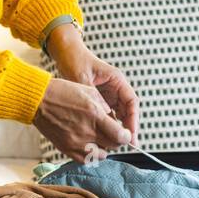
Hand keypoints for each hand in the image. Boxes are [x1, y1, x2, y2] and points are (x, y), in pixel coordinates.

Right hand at [32, 77, 132, 164]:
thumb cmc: (62, 92)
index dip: (126, 136)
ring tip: (98, 138)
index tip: (125, 134)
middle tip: (112, 133)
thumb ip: (104, 107)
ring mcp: (76, 142)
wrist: (38, 101)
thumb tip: (114, 119)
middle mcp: (87, 131)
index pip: (120, 136)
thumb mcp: (89, 91)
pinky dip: (90, 154)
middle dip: (116, 140)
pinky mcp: (67, 149)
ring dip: (104, 148)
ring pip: (101, 155)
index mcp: (95, 115)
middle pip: (113, 146)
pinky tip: (87, 144)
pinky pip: (86, 160)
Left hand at [45, 25, 139, 147]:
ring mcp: (109, 93)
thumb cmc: (75, 61)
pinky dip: (108, 123)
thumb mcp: (83, 80)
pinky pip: (108, 113)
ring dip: (118, 127)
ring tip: (117, 143)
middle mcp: (116, 87)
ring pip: (119, 113)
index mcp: (116, 79)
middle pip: (127, 110)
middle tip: (128, 143)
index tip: (131, 133)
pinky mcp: (101, 98)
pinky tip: (105, 136)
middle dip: (128, 127)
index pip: (131, 102)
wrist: (65, 53)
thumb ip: (94, 97)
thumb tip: (104, 117)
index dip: (133, 119)